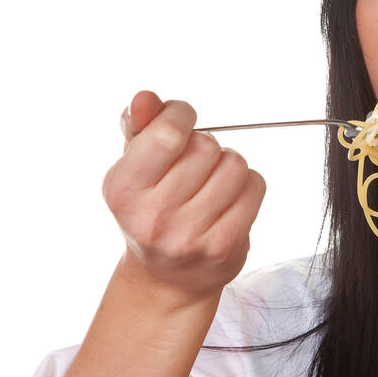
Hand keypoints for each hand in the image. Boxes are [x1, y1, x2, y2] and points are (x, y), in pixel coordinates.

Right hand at [102, 89, 266, 304]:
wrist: (165, 278)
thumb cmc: (151, 207)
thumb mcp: (134, 166)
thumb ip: (141, 126)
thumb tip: (145, 98)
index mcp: (123, 189)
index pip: (167, 133)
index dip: (181, 115)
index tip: (181, 120)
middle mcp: (152, 216)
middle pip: (205, 147)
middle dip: (205, 144)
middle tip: (193, 164)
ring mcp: (189, 236)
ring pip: (234, 165)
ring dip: (228, 164)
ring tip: (211, 181)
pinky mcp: (222, 247)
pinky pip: (254, 187)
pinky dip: (247, 184)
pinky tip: (228, 199)